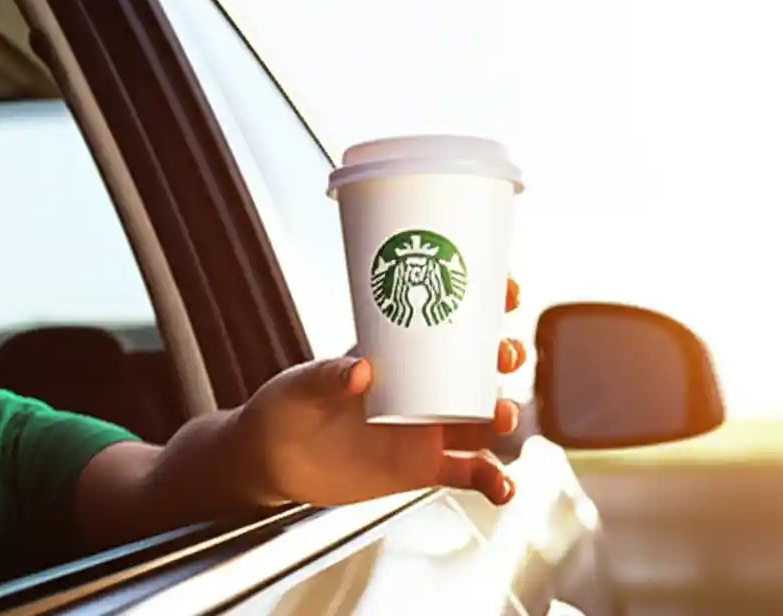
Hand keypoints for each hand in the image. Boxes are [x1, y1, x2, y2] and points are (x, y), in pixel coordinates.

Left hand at [237, 279, 525, 505]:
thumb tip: (360, 371)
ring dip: (503, 415)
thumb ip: (327, 376)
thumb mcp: (300, 384)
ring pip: (482, 419)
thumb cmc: (285, 408)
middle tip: (504, 357)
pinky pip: (470, 473)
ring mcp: (428, 429)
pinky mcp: (424, 468)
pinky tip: (504, 489)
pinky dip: (492, 481)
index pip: (449, 323)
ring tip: (502, 417)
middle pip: (478, 368)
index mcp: (399, 355)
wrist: (273, 462)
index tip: (508, 294)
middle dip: (503, 357)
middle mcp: (422, 388)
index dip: (487, 307)